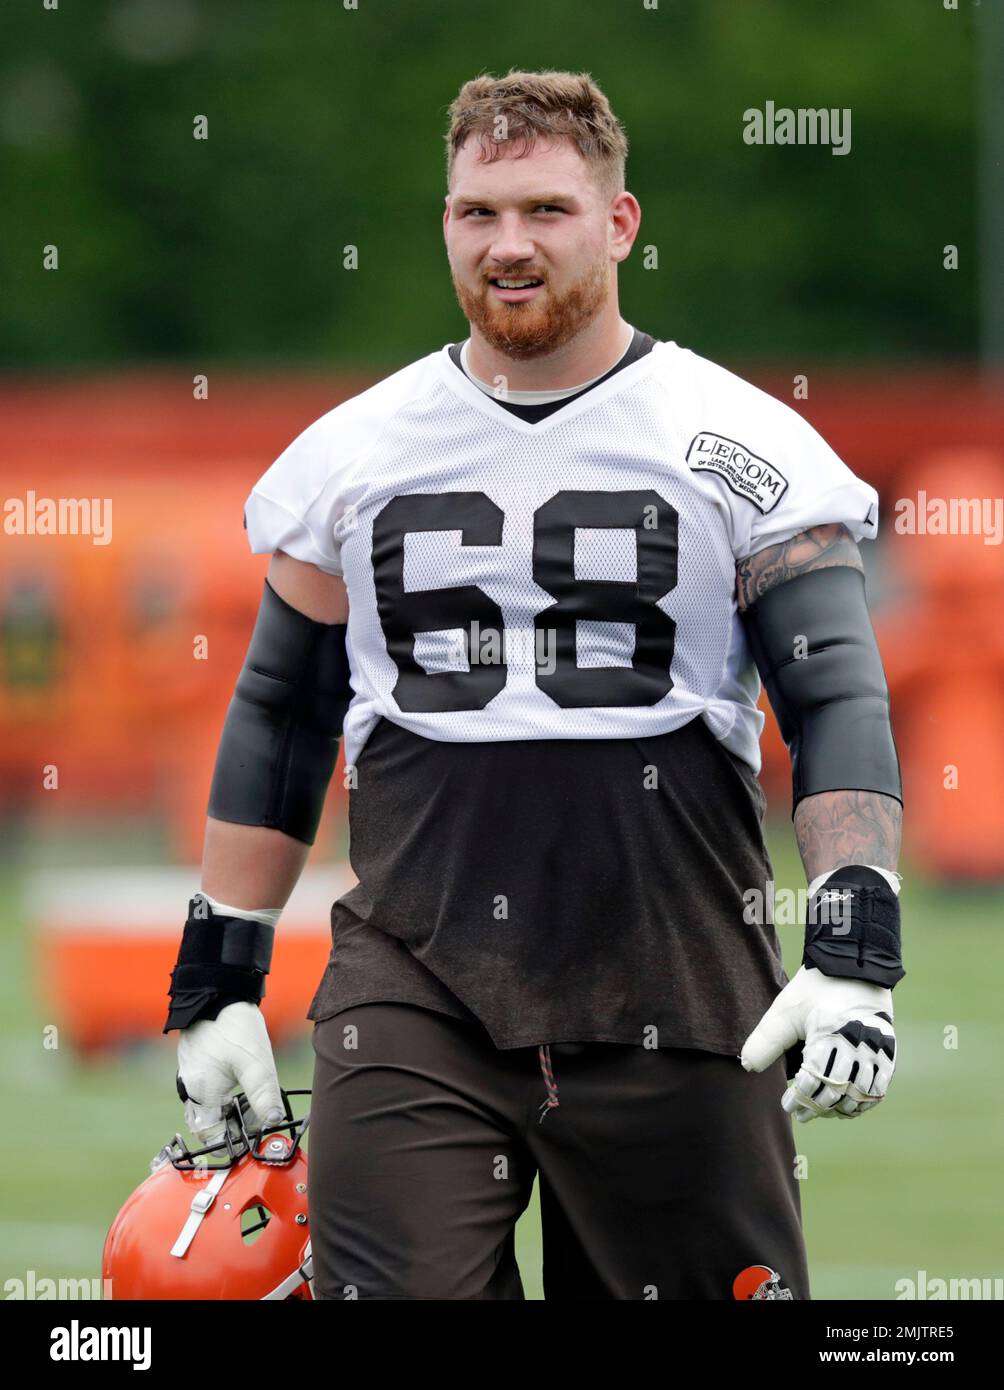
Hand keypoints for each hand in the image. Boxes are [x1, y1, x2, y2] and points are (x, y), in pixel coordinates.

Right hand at [176, 1001, 283, 1143]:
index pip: (212, 1136)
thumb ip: (264, 1096)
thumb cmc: (234, 1027)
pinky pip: (208, 1094)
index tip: (253, 1143)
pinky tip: (244, 1091)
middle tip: (258, 1125)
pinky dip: (225, 1098)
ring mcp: (191, 1078)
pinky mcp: (196, 1067)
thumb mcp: (256, 1064)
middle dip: (234, 1129)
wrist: (217, 993)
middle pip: (210, 1124)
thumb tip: (273, 1123)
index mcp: (201, 1094)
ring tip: (255, 1108)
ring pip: (210, 1109)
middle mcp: (191, 1090)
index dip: (232, 1143)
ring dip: (231, 1113)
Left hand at [740, 965, 895, 1121]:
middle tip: (800, 1113)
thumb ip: (766, 1040)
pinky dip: (863, 1101)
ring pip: (861, 1094)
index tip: (787, 1104)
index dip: (801, 1099)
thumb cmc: (815, 988)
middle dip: (817, 1107)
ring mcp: (877, 1049)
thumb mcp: (784, 1011)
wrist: (854, 966)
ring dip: (841, 1107)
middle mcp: (858, 1044)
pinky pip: (878, 1088)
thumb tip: (747, 1067)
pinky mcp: (888, 1052)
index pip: (816, 1080)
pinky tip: (846, 1104)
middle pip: (838, 1091)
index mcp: (831, 1033)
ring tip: (822, 1110)